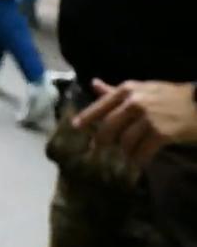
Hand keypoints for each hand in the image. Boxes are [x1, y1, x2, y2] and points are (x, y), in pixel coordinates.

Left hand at [73, 79, 196, 165]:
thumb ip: (117, 91)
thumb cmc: (171, 96)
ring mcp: (147, 117)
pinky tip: (138, 163)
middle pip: (109, 126)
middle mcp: (134, 102)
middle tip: (98, 150)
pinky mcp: (160, 133)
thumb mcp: (143, 89)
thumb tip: (93, 84)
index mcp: (128, 90)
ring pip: (125, 140)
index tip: (75, 127)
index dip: (87, 117)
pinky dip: (138, 159)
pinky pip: (142, 151)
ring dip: (125, 151)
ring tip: (127, 156)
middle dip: (102, 140)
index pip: (101, 105)